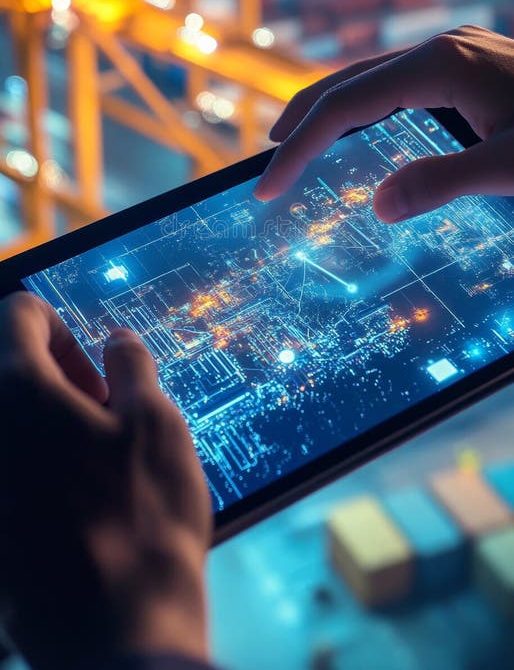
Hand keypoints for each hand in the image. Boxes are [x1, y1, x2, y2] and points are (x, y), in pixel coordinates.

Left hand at [0, 293, 210, 669]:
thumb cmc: (142, 519)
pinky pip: (10, 471)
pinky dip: (35, 467)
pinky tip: (80, 500)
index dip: (63, 328)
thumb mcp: (155, 421)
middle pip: (8, 371)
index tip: (94, 367)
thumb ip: (131, 364)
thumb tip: (115, 342)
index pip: (20, 316)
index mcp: (19, 390)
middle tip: (104, 413)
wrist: (117, 630)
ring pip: (10, 424)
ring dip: (47, 424)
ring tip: (98, 459)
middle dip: (54, 379)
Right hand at [255, 26, 513, 221]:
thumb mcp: (511, 167)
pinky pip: (403, 80)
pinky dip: (370, 105)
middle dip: (304, 117)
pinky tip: (368, 124)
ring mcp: (458, 50)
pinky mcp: (471, 61)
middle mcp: (442, 48)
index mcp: (440, 65)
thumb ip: (444, 183)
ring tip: (306, 138)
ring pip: (376, 76)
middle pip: (351, 80)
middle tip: (271, 155)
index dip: (300, 147)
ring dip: (335, 107)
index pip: (346, 106)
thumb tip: (380, 206)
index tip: (268, 186)